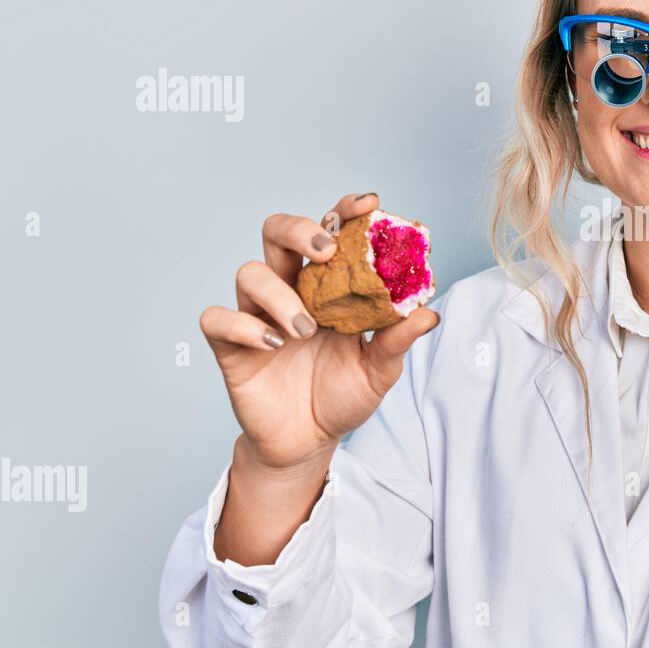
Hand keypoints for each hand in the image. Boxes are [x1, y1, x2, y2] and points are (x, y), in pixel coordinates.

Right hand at [200, 192, 439, 473]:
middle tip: (325, 252)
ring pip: (249, 273)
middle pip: (277, 233)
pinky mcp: (231, 347)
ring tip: (307, 330)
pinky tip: (274, 345)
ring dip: (280, 294)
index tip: (369, 205)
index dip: (344, 211)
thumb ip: (398, 340)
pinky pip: (219, 320)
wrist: (310, 442)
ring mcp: (257, 315)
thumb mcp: (380, 371)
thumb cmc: (343, 396)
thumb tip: (429, 313)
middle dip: (299, 230)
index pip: (330, 231)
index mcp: (327, 286)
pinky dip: (244, 326)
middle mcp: (289, 290)